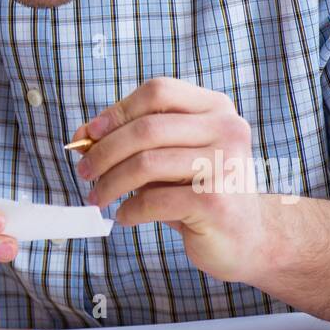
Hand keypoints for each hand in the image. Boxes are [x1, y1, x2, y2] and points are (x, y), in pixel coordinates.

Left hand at [75, 77, 269, 282]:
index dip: (118, 110)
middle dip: (105, 151)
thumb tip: (82, 136)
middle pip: (147, 128)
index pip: (158, 91)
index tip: (89, 133)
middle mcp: (226, 129)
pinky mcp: (216, 202)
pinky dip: (130, 210)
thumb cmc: (198, 191)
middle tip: (83, 171)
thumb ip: (131, 141)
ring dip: (111, 183)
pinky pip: (155, 200)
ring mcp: (225, 164)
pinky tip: (124, 216)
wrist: (246, 238)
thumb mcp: (167, 157)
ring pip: (147, 164)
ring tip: (97, 198)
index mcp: (215, 107)